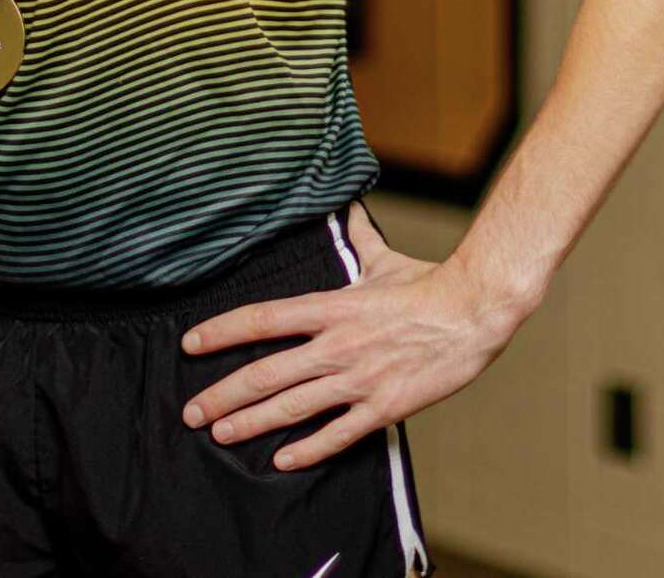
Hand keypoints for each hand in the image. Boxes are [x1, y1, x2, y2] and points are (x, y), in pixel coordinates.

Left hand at [179, 201, 520, 470]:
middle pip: (265, 373)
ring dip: (251, 422)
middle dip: (222, 394)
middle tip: (191, 411)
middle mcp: (335, 345)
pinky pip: (338, 435)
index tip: (190, 344)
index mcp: (329, 308)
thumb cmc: (427, 285)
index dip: (220, 332)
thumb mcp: (381, 258)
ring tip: (220, 434)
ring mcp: (358, 380)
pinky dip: (307, 449)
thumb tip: (346, 205)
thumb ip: (356, 236)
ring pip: (292, 407)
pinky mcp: (384, 407)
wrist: (473, 313)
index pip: (260, 319)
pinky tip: (281, 459)